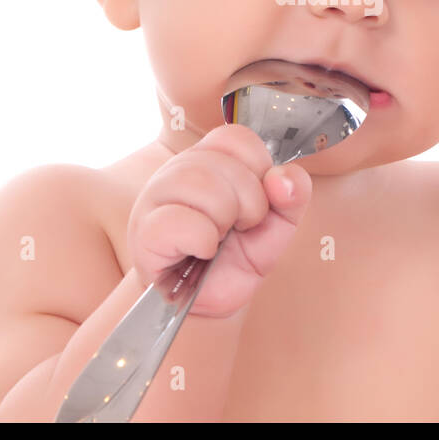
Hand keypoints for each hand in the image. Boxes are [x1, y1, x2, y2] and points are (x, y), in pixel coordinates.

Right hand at [126, 123, 312, 318]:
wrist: (210, 301)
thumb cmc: (237, 255)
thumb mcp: (278, 222)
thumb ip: (293, 193)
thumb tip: (283, 179)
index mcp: (208, 158)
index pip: (237, 138)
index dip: (258, 170)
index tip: (256, 200)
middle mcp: (178, 169)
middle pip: (225, 165)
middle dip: (248, 205)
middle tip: (236, 228)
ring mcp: (156, 198)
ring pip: (203, 187)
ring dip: (224, 223)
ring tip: (218, 239)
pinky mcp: (145, 232)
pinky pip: (181, 223)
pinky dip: (203, 242)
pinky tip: (201, 252)